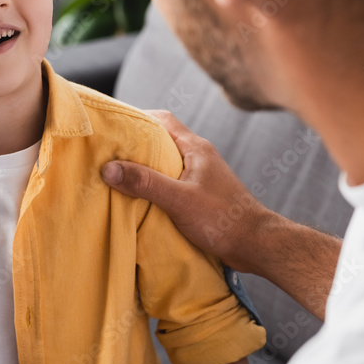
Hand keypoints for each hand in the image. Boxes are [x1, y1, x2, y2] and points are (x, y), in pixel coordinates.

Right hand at [100, 110, 271, 275]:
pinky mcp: (202, 193)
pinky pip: (172, 180)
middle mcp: (199, 156)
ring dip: (145, 168)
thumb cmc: (222, 219)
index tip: (113, 127)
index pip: (163, 119)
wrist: (255, 244)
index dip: (137, 118)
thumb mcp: (178, 199)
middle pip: (162, 140)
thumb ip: (145, 183)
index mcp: (196, 147)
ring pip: (167, 162)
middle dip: (136, 145)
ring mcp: (202, 175)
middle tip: (109, 153)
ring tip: (120, 177)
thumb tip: (109, 168)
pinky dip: (155, 185)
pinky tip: (142, 198)